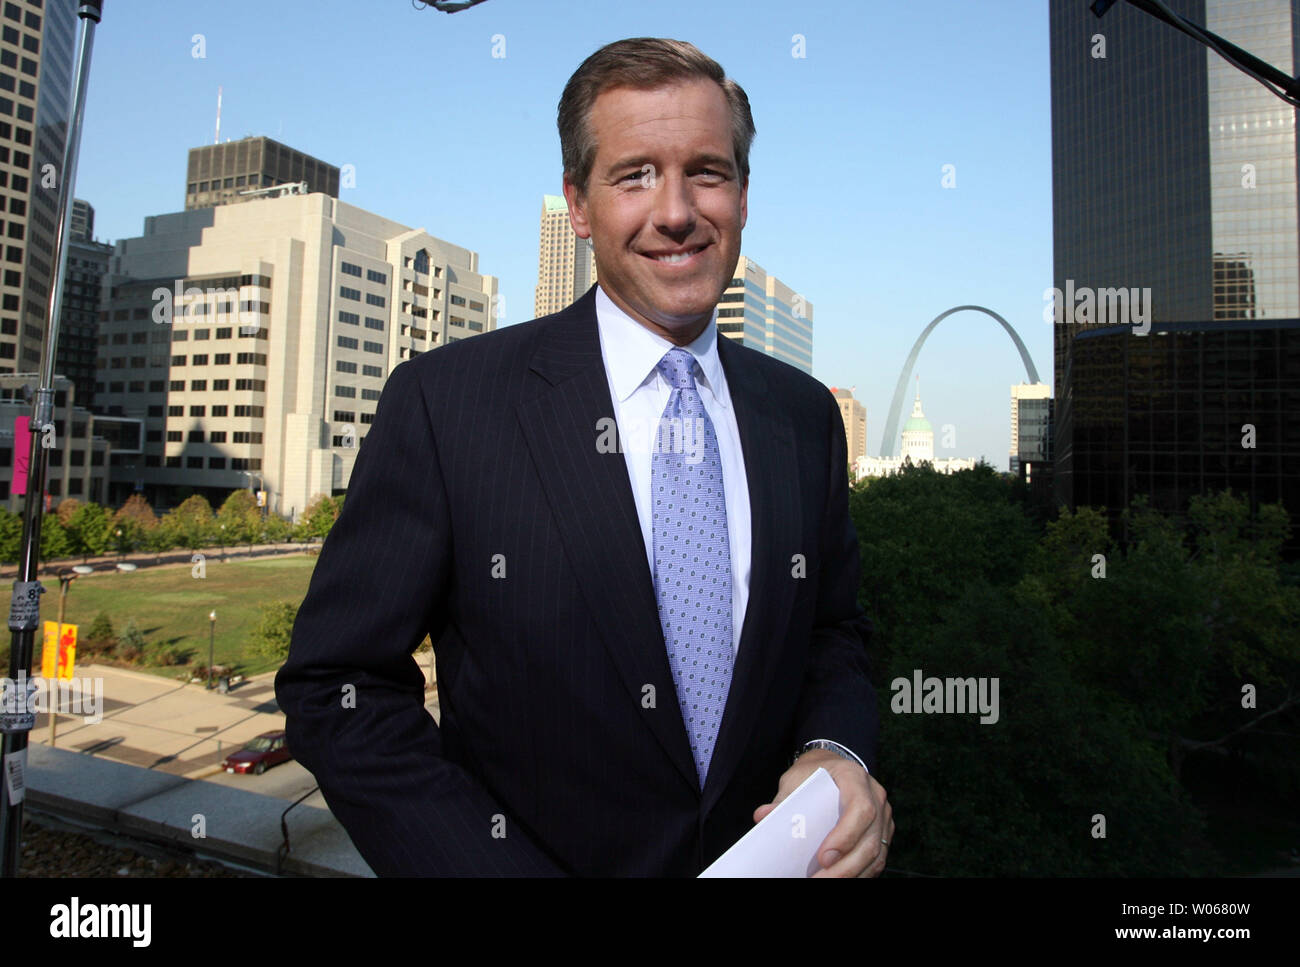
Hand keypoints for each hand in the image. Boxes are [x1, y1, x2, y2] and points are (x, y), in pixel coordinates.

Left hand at [753, 749, 892, 877]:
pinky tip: (836, 879)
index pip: (860, 809)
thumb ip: (783, 799)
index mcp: (855, 778)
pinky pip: (876, 861)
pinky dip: (856, 875)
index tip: (823, 858)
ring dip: (850, 876)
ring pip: (875, 856)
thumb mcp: (796, 779)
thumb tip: (763, 816)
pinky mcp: (883, 835)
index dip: (845, 836)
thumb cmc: (813, 774)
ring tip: (822, 883)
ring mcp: (884, 818)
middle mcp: (876, 797)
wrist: (831, 767)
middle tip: (817, 881)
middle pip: (869, 841)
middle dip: (844, 868)